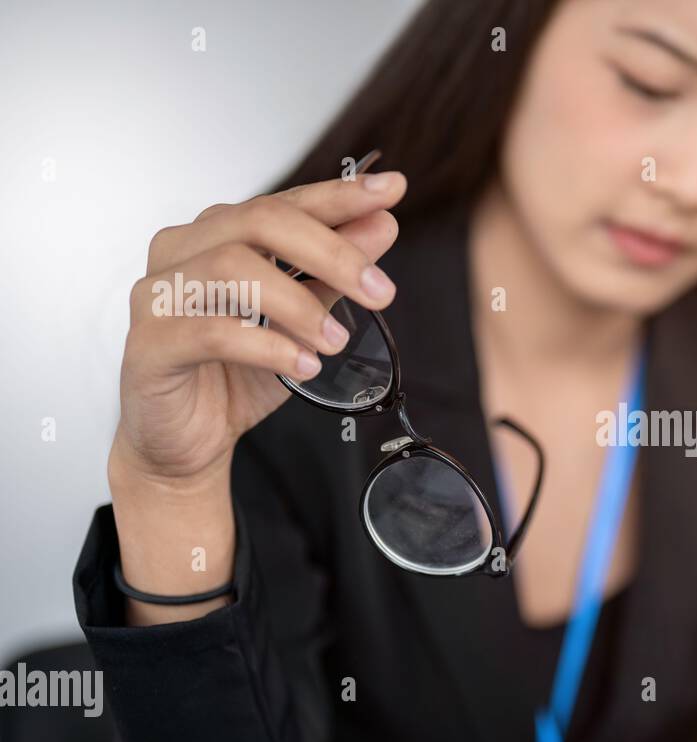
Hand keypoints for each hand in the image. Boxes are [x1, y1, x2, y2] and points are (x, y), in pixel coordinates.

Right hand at [112, 170, 405, 488]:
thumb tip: (382, 224)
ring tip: (337, 341)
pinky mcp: (149, 343)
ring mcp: (159, 293)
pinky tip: (304, 365)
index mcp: (219, 235)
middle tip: (379, 290)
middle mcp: (183, 251)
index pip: (284, 202)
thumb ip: (334, 274)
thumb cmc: (235, 375)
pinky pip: (211, 331)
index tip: (391, 190)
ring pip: (232, 269)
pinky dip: (268, 347)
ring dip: (299, 304)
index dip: (338, 195)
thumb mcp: (301, 321)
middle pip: (259, 221)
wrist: (186, 441)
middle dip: (331, 251)